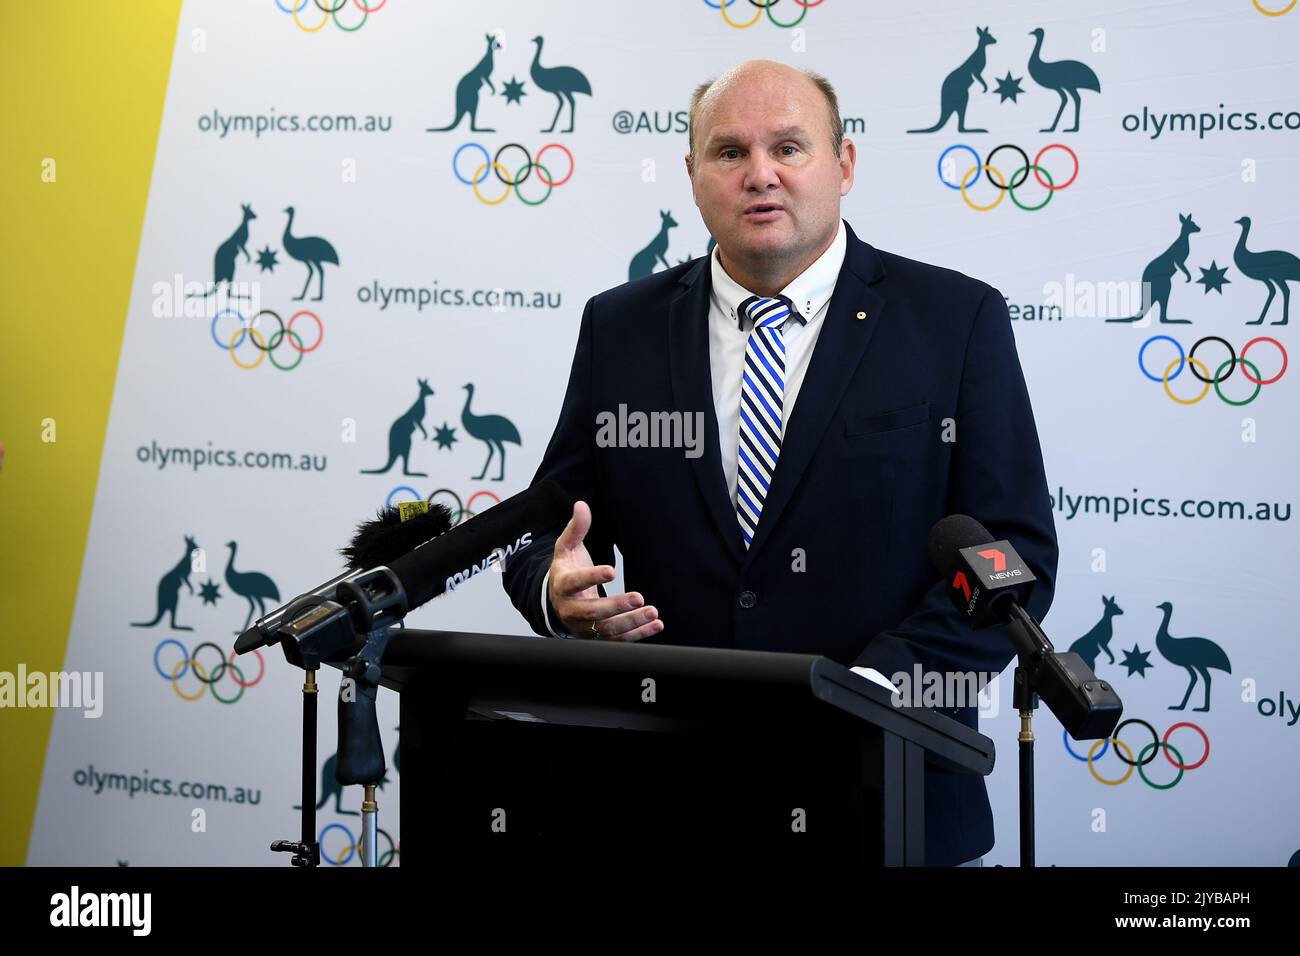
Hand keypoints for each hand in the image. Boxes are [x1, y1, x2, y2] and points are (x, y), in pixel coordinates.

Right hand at [548, 500, 663, 640]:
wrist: (557, 603)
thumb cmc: (565, 572)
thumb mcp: (566, 549)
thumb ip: (575, 529)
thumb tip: (581, 505)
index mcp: (563, 585)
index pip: (575, 582)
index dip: (592, 577)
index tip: (611, 570)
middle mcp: (571, 610)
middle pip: (592, 612)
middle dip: (616, 606)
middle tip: (639, 597)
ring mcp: (584, 627)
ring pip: (607, 630)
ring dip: (631, 623)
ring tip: (652, 612)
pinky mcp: (597, 637)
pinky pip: (617, 640)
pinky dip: (637, 634)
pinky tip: (655, 624)